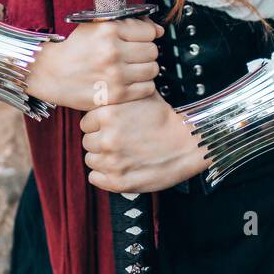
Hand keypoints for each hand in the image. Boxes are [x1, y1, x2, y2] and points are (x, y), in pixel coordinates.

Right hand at [25, 16, 163, 112]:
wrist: (51, 73)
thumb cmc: (74, 48)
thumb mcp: (95, 26)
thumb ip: (127, 23)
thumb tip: (158, 30)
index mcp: (109, 30)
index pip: (149, 32)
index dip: (146, 36)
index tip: (138, 40)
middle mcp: (113, 51)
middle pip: (152, 51)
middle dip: (146, 52)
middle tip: (133, 56)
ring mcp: (115, 75)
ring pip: (153, 70)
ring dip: (146, 69)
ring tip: (132, 69)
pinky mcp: (116, 95)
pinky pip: (147, 88)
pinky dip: (142, 85)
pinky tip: (130, 82)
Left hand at [80, 91, 207, 193]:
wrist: (187, 143)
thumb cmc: (164, 118)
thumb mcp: (140, 96)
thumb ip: (117, 96)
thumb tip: (102, 92)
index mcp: (107, 115)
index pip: (86, 123)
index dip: (98, 125)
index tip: (111, 128)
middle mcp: (106, 138)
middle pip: (87, 142)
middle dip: (100, 141)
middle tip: (119, 141)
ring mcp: (112, 162)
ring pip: (91, 160)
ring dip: (102, 158)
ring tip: (121, 154)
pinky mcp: (118, 182)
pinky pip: (95, 178)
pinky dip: (104, 175)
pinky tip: (119, 168)